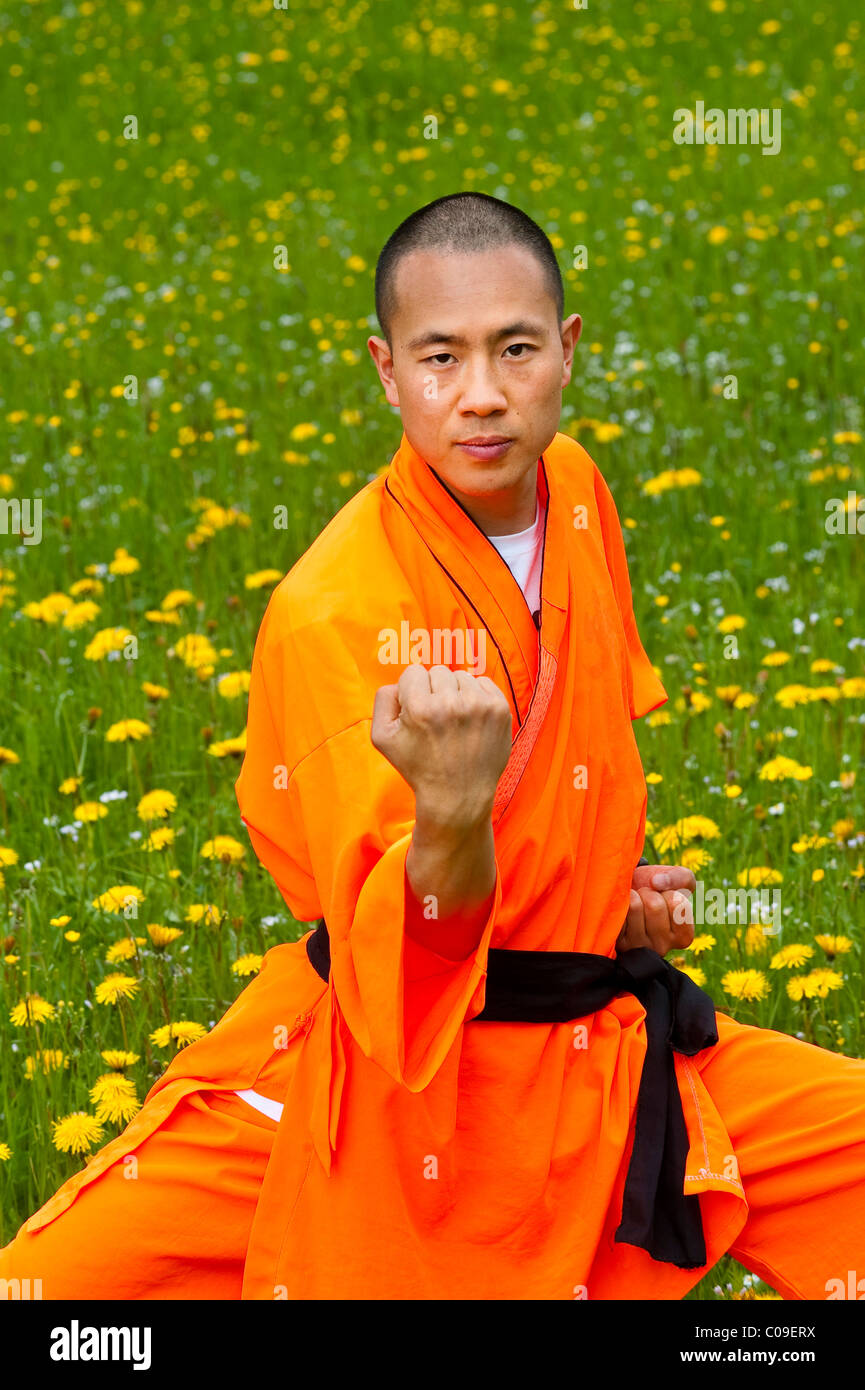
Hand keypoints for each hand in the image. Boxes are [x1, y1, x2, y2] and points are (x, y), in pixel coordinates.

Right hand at [371, 664, 511, 831]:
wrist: (458, 796)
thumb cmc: (418, 767)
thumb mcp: (382, 738)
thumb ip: (383, 699)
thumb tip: (399, 681)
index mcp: (420, 708)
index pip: (413, 672)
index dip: (412, 692)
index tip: (418, 713)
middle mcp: (451, 704)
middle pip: (438, 672)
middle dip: (434, 691)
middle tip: (437, 721)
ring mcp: (479, 706)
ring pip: (461, 676)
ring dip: (456, 693)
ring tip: (455, 722)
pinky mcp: (499, 709)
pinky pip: (483, 682)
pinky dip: (476, 697)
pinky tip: (471, 721)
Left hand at [615, 864, 694, 956]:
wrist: (629, 890)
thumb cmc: (657, 888)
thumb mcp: (679, 879)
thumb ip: (681, 877)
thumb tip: (657, 882)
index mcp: (683, 936)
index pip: (677, 904)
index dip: (669, 892)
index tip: (665, 897)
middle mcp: (661, 946)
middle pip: (655, 905)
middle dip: (649, 892)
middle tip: (646, 898)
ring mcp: (637, 945)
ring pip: (635, 906)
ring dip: (634, 895)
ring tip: (635, 903)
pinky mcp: (617, 940)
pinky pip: (617, 911)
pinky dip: (619, 902)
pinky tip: (623, 910)